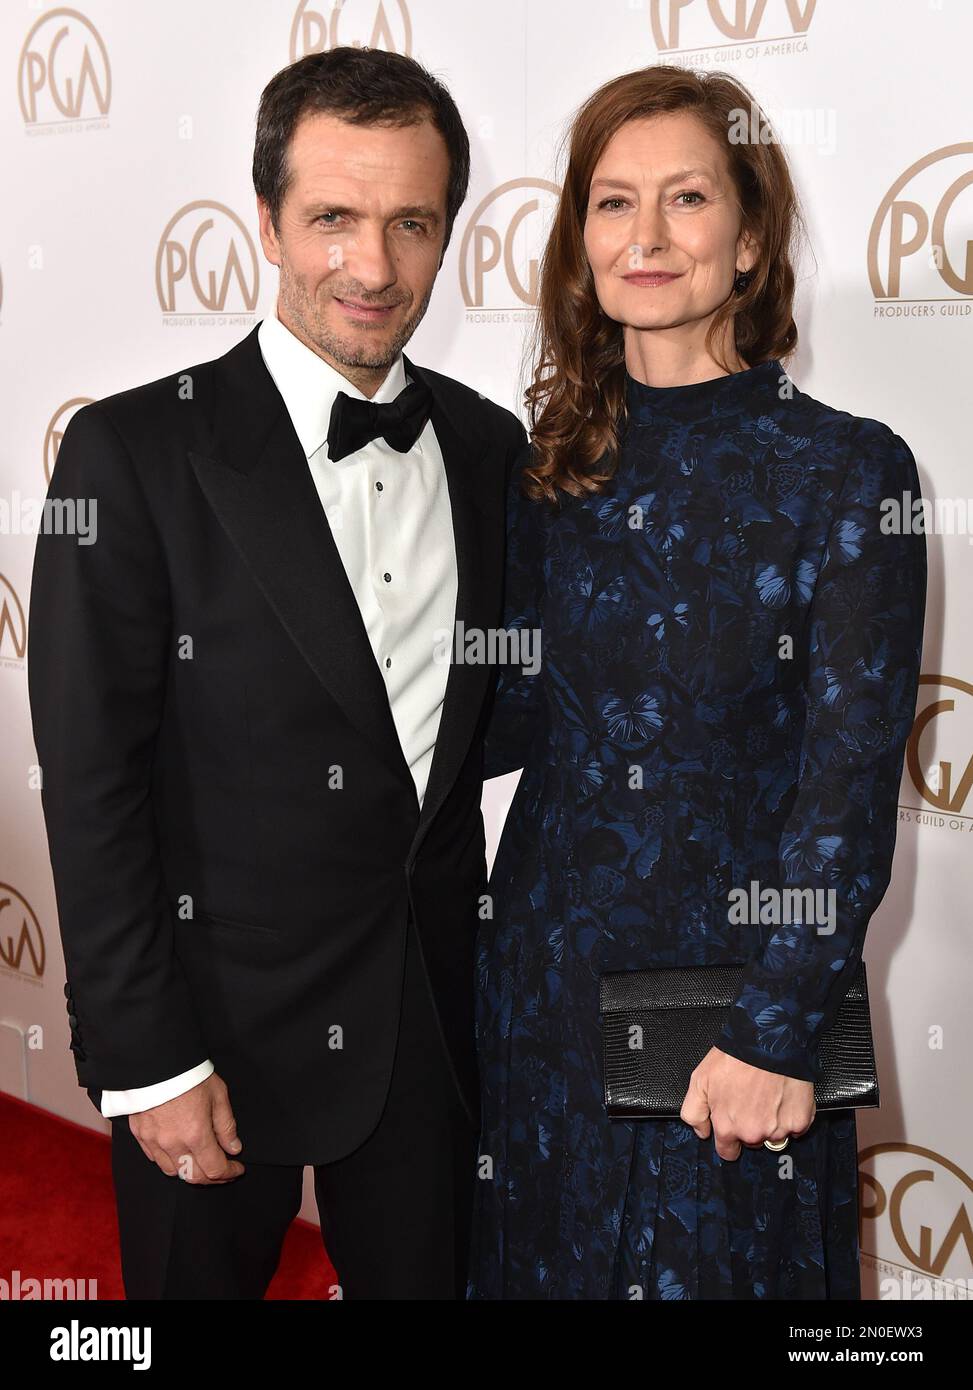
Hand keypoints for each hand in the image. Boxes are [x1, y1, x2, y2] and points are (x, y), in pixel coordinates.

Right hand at [128, 1072, 244, 1183]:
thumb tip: (234, 1148)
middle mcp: (173, 1144)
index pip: (215, 1169)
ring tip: (201, 1162)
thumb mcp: (218, 1095)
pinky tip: (179, 1152)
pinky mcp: (140, 1135)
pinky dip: (170, 1161)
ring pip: (173, 1172)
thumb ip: (226, 1125)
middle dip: (212, 1178)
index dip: (230, 1172)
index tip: (237, 1168)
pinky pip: (155, 1159)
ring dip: (190, 1172)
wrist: (155, 1060)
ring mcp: (153, 1141)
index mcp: (196, 1135)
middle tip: (224, 1171)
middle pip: (194, 1177)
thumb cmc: (189, 1074)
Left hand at [680, 1046, 815, 1160]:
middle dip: (750, 1126)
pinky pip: (796, 1128)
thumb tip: (702, 1132)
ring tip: (768, 1095)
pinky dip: (791, 1116)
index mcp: (728, 1127)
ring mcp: (778, 1130)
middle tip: (750, 1100)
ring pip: (774, 1136)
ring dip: (771, 1122)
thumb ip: (694, 1112)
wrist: (768, 1041)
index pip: (727, 1152)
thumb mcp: (699, 1080)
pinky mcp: (800, 1121)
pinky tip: (784, 1097)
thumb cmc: (734, 1058)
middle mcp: (753, 1134)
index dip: (729, 1138)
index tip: (733, 1125)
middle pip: (751, 1142)